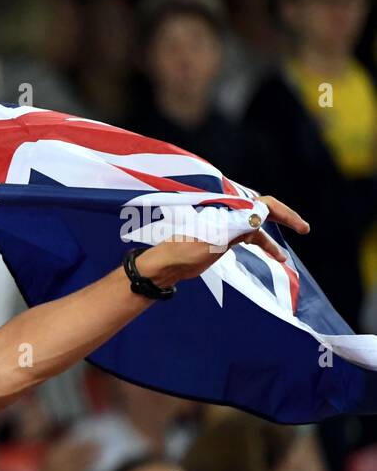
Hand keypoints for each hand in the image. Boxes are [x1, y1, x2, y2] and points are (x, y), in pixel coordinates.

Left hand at [137, 196, 309, 286]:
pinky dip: (262, 245)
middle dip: (284, 218)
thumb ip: (239, 222)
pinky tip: (274, 256)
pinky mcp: (222, 237)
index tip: (301, 227)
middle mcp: (228, 211)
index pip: (263, 204)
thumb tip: (262, 213)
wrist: (167, 266)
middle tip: (304, 229)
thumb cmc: (187, 249)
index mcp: (226, 207)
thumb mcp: (216, 235)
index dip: (284, 213)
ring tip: (284, 257)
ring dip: (271, 240)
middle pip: (262, 210)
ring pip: (256, 227)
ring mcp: (226, 224)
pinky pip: (248, 237)